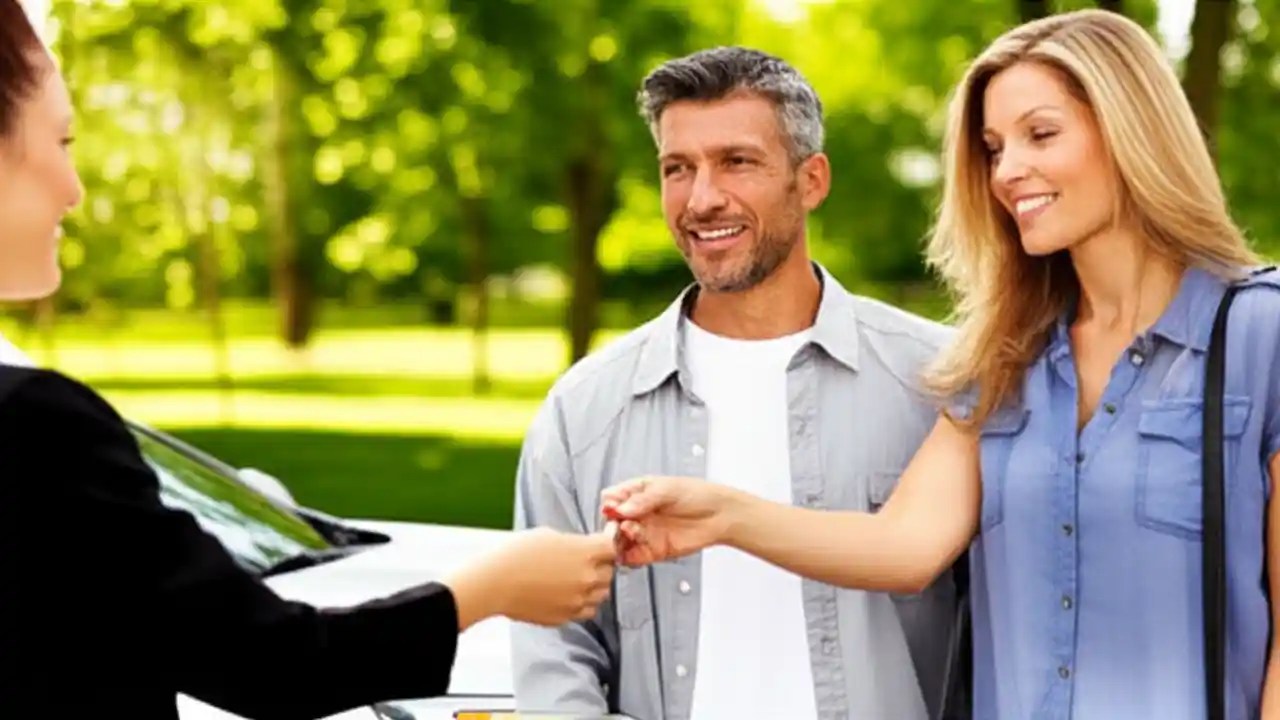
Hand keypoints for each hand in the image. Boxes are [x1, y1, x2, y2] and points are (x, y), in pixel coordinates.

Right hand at [446, 527, 616, 628]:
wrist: (495, 583)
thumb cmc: (517, 553)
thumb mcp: (549, 535)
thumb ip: (574, 543)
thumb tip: (584, 547)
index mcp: (586, 553)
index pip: (612, 548)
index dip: (607, 543)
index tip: (602, 542)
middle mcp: (587, 578)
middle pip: (609, 573)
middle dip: (601, 565)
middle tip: (588, 560)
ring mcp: (577, 601)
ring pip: (601, 595)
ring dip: (594, 586)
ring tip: (577, 579)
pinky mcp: (565, 617)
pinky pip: (585, 611)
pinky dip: (582, 603)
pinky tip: (567, 594)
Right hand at [600, 475, 732, 566]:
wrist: (721, 516)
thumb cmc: (698, 495)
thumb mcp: (668, 489)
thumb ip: (643, 499)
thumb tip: (622, 508)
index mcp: (638, 494)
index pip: (612, 498)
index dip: (610, 504)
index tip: (613, 508)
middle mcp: (638, 514)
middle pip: (612, 521)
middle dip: (612, 523)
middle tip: (618, 523)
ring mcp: (644, 533)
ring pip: (620, 540)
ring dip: (619, 539)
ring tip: (631, 532)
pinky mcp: (652, 551)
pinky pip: (632, 557)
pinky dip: (627, 557)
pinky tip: (631, 550)